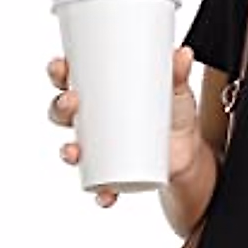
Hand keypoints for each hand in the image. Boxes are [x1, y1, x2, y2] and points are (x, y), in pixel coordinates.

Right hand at [46, 46, 203, 206]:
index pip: (69, 79)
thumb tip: (182, 54)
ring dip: (68, 150)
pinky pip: (100, 185)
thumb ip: (177, 72)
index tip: (61, 67)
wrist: (190, 151)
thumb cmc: (174, 112)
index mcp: (100, 93)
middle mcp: (93, 121)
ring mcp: (100, 148)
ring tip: (75, 150)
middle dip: (59, 107)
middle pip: (62, 112)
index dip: (58, 72)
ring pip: (73, 148)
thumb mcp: (176, 90)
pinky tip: (105, 194)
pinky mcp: (114, 172)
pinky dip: (101, 192)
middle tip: (72, 102)